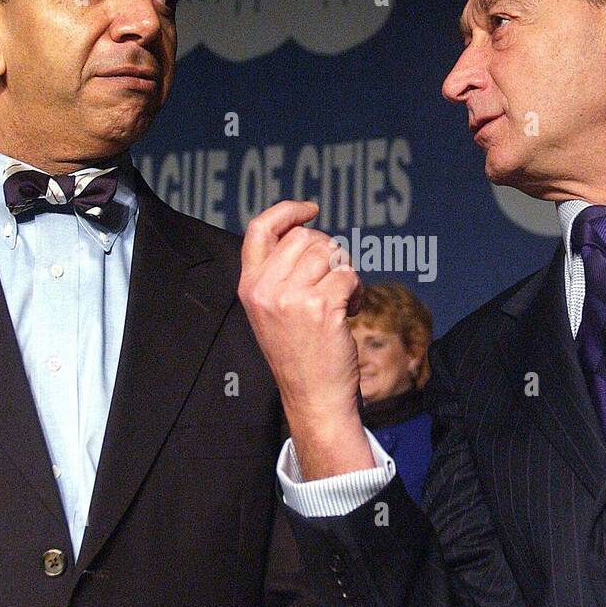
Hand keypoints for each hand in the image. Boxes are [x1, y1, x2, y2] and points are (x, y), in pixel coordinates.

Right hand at [239, 201, 372, 478]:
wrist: (312, 396)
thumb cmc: (299, 353)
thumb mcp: (272, 311)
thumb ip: (279, 273)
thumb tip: (306, 232)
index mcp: (249, 287)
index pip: (259, 229)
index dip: (286, 211)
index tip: (310, 210)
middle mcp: (265, 289)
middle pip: (305, 237)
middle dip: (328, 250)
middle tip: (333, 279)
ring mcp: (292, 298)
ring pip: (330, 253)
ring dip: (344, 270)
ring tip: (341, 298)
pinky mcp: (321, 307)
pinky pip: (348, 275)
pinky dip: (356, 289)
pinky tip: (349, 310)